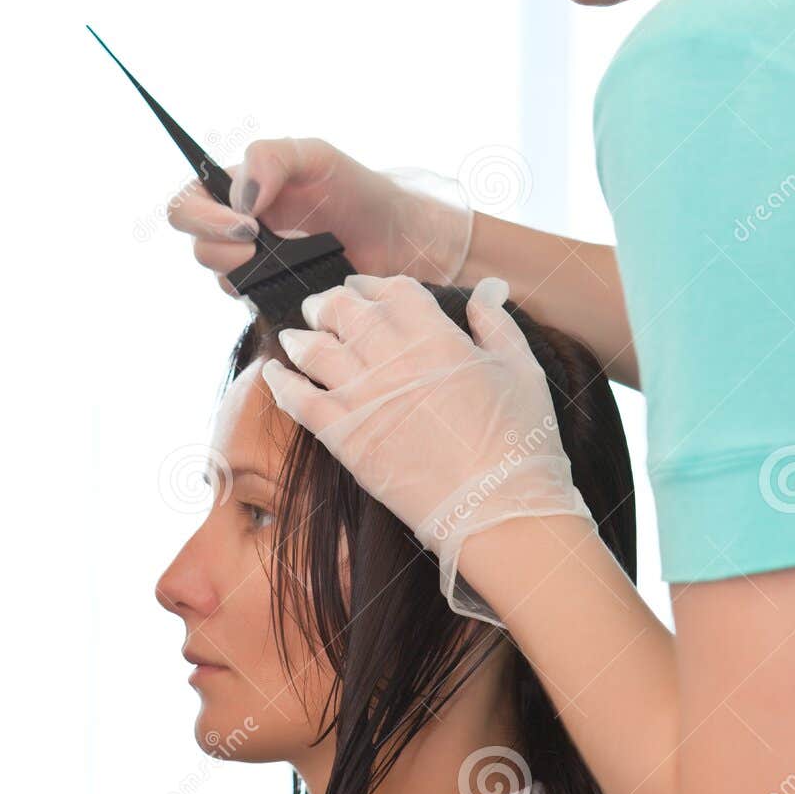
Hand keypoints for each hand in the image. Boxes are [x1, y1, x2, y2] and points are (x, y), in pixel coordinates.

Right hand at [166, 137, 472, 295]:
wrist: (396, 237)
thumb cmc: (357, 189)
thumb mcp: (316, 156)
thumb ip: (271, 159)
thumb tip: (241, 201)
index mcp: (237, 191)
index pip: (186, 205)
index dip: (202, 217)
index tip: (248, 223)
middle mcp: (238, 229)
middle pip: (197, 245)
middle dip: (223, 247)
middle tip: (261, 244)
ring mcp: (255, 266)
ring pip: (221, 278)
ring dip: (248, 270)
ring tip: (289, 260)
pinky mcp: (275, 296)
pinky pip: (253, 303)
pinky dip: (270, 293)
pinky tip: (301, 280)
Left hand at [262, 275, 594, 621]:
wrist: (498, 508)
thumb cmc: (519, 442)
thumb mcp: (521, 371)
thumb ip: (496, 325)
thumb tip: (486, 289)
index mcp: (437, 336)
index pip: (391, 290)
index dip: (372, 285)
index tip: (362, 288)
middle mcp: (393, 357)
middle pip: (344, 311)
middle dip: (329, 304)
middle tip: (321, 308)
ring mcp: (364, 397)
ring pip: (314, 349)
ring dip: (301, 337)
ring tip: (295, 337)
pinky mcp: (344, 438)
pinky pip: (298, 400)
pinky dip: (280, 382)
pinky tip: (273, 373)